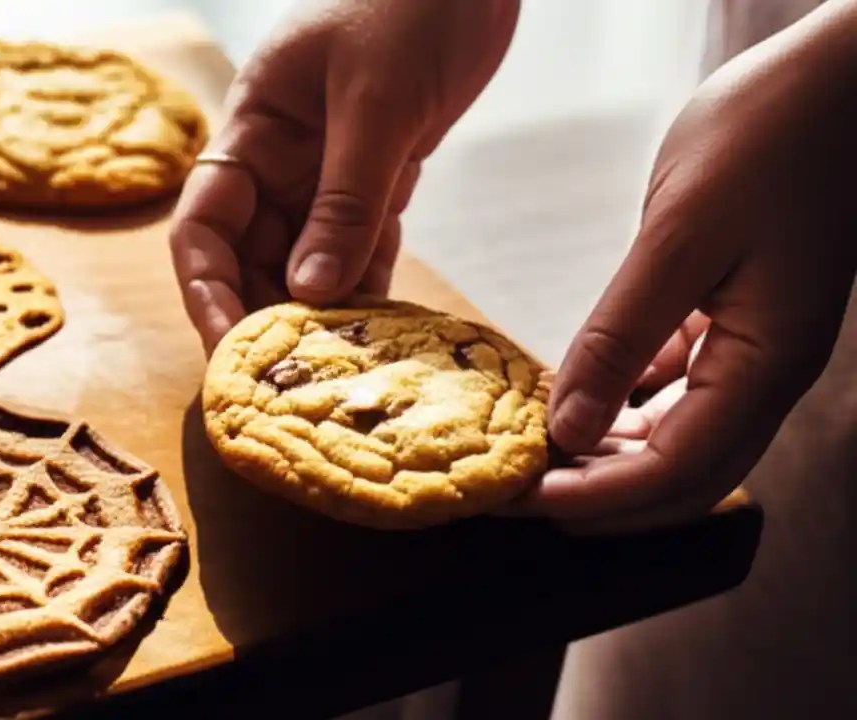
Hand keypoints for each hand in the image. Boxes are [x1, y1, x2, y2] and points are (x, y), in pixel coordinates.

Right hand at [169, 0, 520, 353]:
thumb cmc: (411, 2)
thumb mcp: (376, 102)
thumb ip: (345, 199)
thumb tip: (309, 292)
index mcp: (253, 130)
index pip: (203, 228)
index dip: (207, 294)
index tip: (232, 354)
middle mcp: (281, 159)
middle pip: (252, 258)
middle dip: (266, 320)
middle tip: (292, 388)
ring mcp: (330, 171)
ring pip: (308, 261)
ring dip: (321, 315)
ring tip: (340, 376)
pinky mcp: (382, 177)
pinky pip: (363, 246)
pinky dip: (370, 288)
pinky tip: (382, 337)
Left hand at [509, 1, 856, 533]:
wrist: (839, 79)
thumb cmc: (772, 137)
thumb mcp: (683, 236)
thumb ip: (622, 335)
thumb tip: (566, 426)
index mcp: (766, 365)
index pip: (673, 471)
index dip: (593, 498)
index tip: (517, 499)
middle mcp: (764, 373)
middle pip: (677, 476)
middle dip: (595, 497)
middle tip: (511, 490)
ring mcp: (753, 349)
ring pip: (676, 439)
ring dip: (606, 456)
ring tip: (533, 454)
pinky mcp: (733, 319)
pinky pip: (675, 389)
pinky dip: (623, 405)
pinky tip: (575, 398)